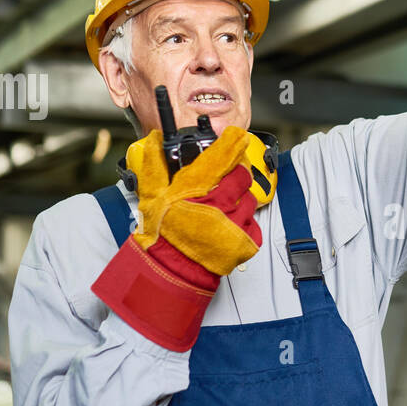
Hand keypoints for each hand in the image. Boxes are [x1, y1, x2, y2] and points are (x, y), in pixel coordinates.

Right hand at [126, 127, 260, 277]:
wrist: (172, 269)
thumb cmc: (163, 233)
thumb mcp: (152, 196)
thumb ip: (155, 165)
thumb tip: (155, 140)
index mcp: (198, 188)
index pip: (222, 155)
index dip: (232, 142)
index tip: (238, 137)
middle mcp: (220, 202)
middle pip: (241, 175)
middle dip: (235, 175)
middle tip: (224, 183)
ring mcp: (235, 222)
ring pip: (249, 199)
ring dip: (239, 201)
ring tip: (221, 211)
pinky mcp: (246, 241)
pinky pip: (253, 223)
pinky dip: (244, 223)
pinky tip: (228, 227)